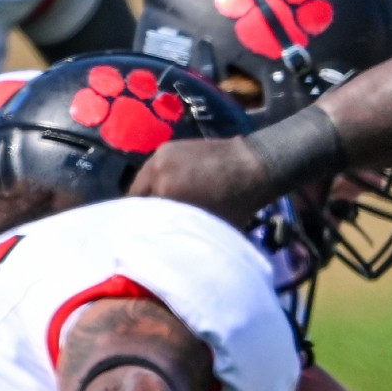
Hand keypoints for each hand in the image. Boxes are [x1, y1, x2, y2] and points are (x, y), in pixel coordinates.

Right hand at [128, 136, 272, 225]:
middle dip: (145, 213)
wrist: (254, 165)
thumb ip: (179, 234)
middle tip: (155, 224)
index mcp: (165, 191)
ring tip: (163, 207)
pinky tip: (170, 190)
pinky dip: (158, 181)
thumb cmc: (236, 204)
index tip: (149, 237)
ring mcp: (160, 155)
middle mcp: (156, 170)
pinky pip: (153, 170)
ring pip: (143, 183)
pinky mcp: (167, 147)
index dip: (143, 228)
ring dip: (150, 195)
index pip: (139, 216)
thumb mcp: (207, 228)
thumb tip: (161, 242)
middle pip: (138, 198)